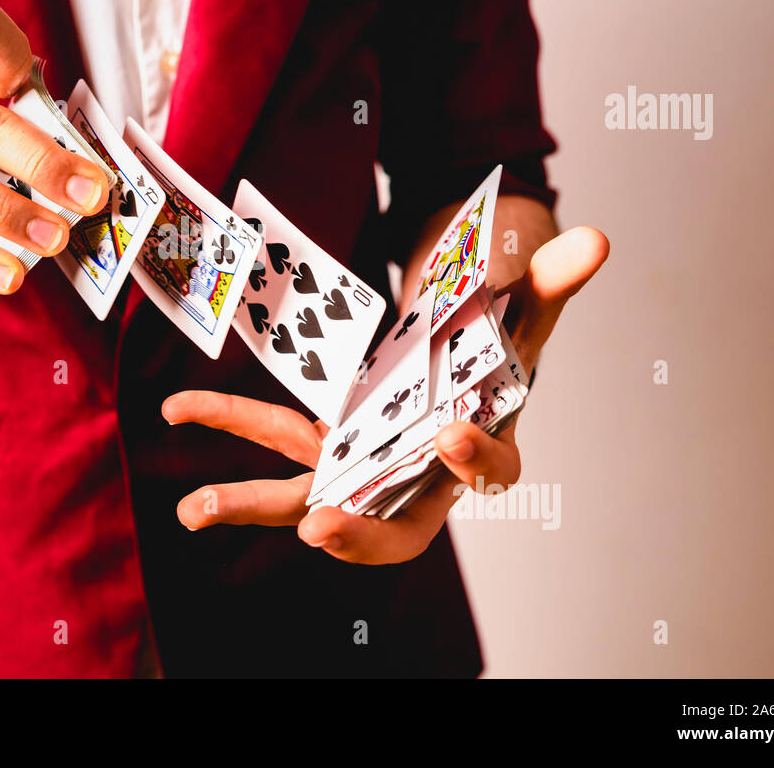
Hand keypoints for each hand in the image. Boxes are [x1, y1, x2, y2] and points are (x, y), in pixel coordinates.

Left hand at [161, 226, 609, 564]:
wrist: (450, 334)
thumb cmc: (493, 329)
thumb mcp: (523, 300)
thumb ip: (553, 278)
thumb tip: (596, 240)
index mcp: (484, 443)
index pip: (493, 473)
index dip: (477, 463)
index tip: (451, 437)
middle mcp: (417, 472)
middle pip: (398, 527)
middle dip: (361, 533)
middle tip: (323, 529)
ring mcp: (363, 462)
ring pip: (311, 498)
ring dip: (253, 502)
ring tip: (193, 509)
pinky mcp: (321, 440)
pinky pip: (272, 437)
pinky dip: (229, 419)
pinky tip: (177, 408)